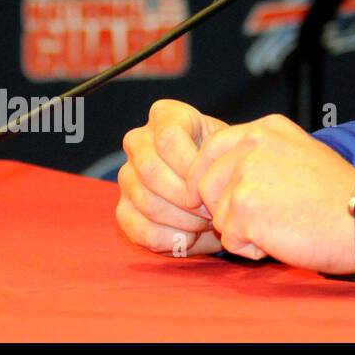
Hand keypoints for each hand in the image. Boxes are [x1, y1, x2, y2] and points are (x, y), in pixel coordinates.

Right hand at [117, 99, 228, 255]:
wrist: (221, 184)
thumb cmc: (227, 161)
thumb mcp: (231, 146)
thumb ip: (222, 152)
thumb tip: (210, 178)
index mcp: (165, 116)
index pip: (168, 138)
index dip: (191, 166)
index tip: (213, 181)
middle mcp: (139, 141)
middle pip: (151, 171)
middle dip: (187, 197)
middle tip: (212, 209)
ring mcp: (127, 175)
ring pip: (147, 202)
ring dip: (183, 219)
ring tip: (206, 221)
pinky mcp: (123, 209)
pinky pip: (140, 229)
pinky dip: (170, 238)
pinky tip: (190, 237)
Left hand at [184, 113, 354, 274]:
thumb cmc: (337, 194)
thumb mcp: (300, 154)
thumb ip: (262, 155)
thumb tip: (222, 172)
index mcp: (267, 129)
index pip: (212, 147)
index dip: (207, 175)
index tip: (214, 196)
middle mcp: (253, 145)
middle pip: (204, 183)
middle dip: (224, 207)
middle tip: (264, 216)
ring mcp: (246, 175)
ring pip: (216, 214)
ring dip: (241, 230)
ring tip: (280, 224)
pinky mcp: (244, 208)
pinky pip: (229, 239)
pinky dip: (252, 249)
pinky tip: (283, 237)